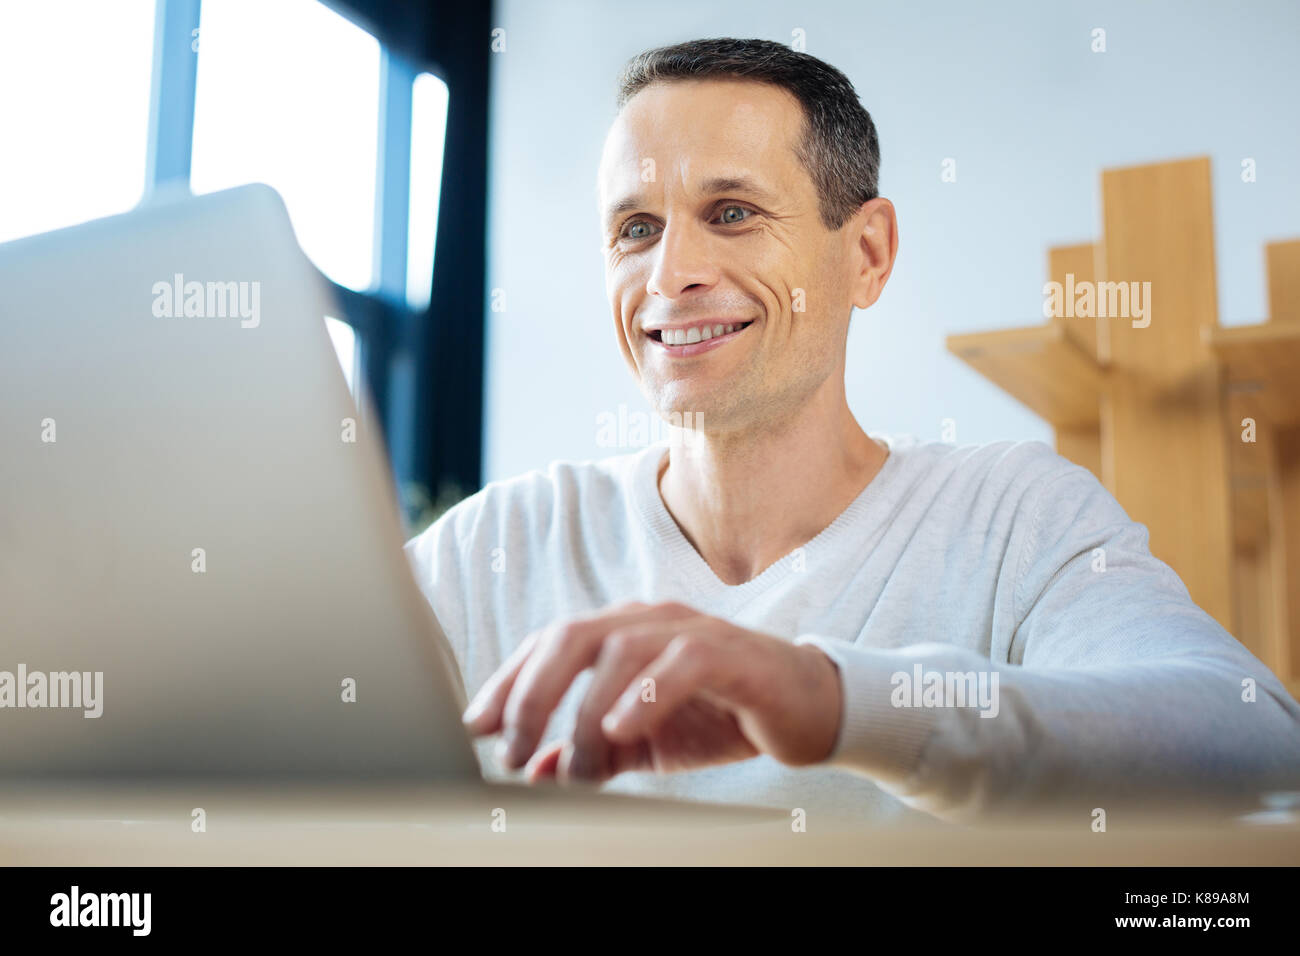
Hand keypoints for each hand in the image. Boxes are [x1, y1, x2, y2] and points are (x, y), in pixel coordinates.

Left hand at [460, 601, 842, 784]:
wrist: (809, 711)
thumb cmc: (722, 717)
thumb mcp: (645, 743)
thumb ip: (593, 753)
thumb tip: (536, 773)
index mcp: (623, 632)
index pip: (551, 643)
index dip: (509, 681)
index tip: (476, 726)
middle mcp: (650, 620)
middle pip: (572, 635)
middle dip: (532, 693)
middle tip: (512, 750)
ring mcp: (690, 631)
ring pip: (619, 650)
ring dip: (586, 713)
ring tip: (580, 769)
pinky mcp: (730, 654)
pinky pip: (680, 662)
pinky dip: (645, 694)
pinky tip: (621, 731)